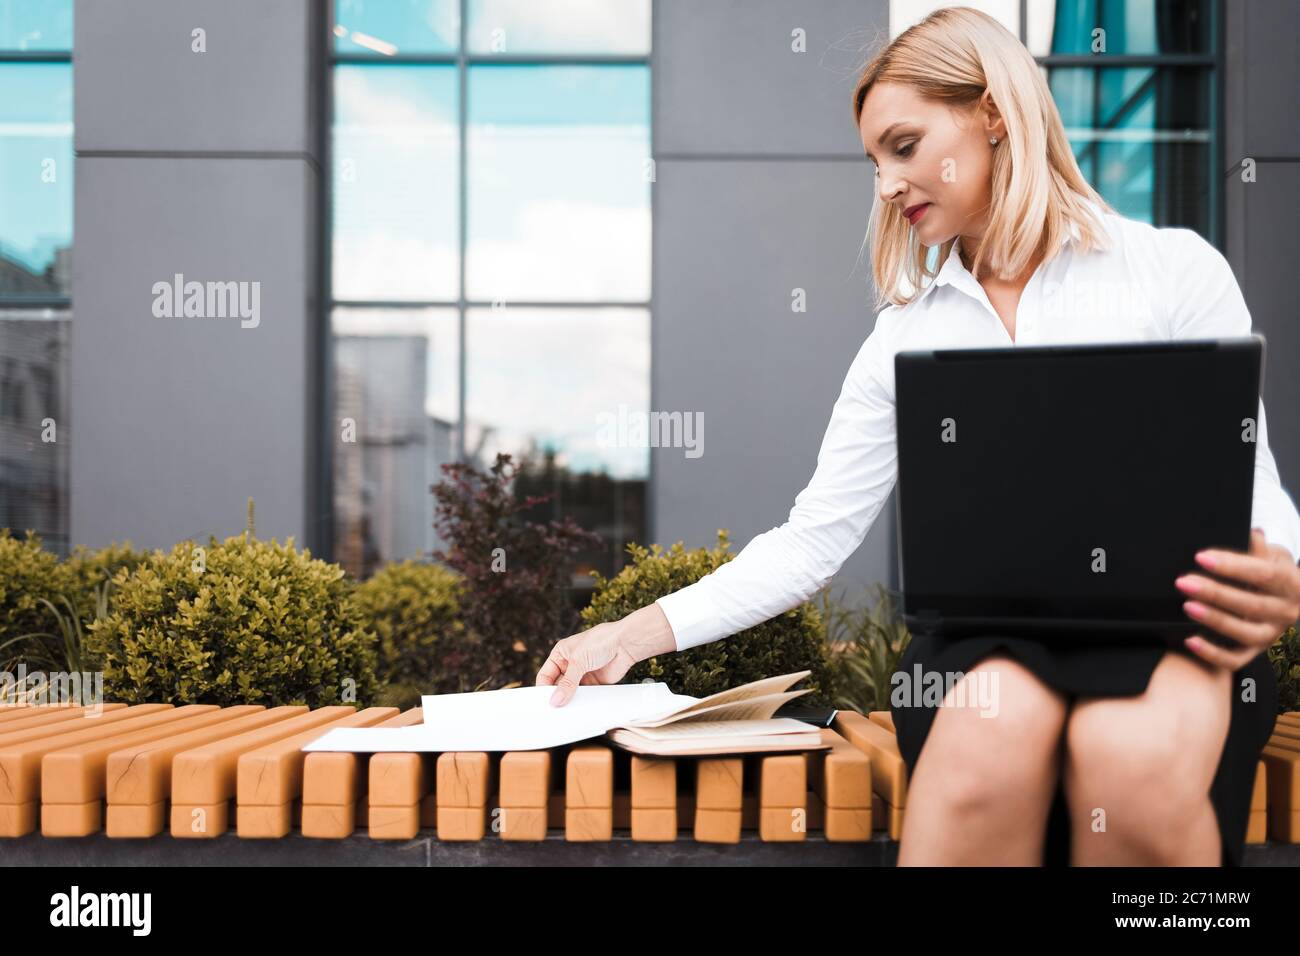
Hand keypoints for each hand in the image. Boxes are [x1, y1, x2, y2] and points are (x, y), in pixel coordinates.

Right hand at [535, 603, 677, 706]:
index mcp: (560, 654)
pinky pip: (584, 696)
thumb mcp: (579, 661)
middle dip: (556, 697)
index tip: (544, 703)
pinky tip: (579, 710)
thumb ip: (567, 683)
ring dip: (569, 701)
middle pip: (557, 686)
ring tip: (565, 713)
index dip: (543, 689)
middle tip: (553, 711)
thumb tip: (556, 700)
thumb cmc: (601, 641)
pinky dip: (582, 703)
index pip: (546, 675)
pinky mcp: (594, 683)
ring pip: (570, 692)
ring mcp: (582, 675)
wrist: (625, 644)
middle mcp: (569, 665)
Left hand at [1175, 528, 1299, 669]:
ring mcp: (1272, 634)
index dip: (1232, 566)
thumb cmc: (1271, 570)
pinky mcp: (1257, 651)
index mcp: (1292, 584)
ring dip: (1215, 620)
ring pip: (1245, 633)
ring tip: (1188, 606)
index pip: (1263, 575)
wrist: (1285, 595)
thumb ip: (1259, 549)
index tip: (1201, 557)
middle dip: (1215, 593)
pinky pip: (1236, 659)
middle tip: (1184, 582)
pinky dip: (1213, 654)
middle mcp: (1286, 612)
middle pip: (1251, 605)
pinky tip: (1190, 640)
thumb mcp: (1272, 555)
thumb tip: (1253, 535)